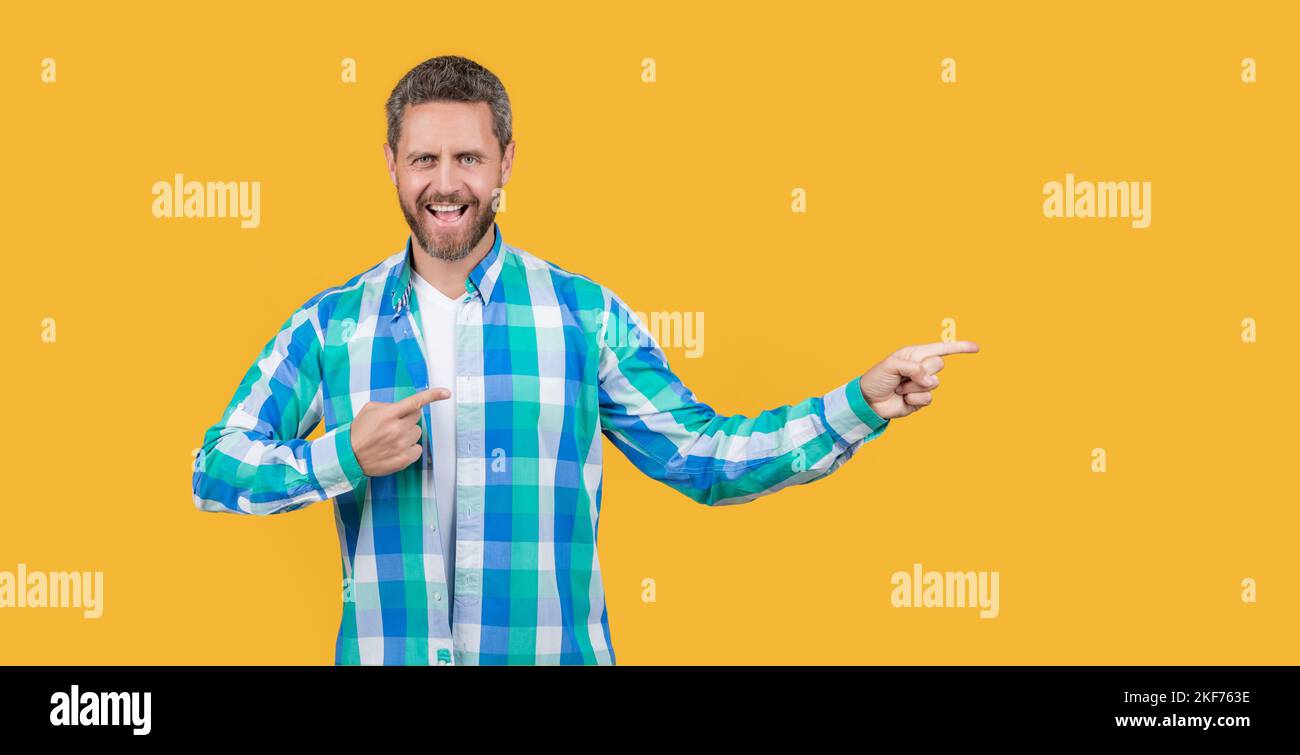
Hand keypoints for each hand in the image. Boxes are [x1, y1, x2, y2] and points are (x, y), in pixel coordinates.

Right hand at [349, 386, 449, 475]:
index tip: (446, 393)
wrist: (349, 457)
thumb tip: (404, 407)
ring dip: (409, 434)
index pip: (415, 402)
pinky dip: (411, 449)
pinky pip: (418, 449)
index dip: (433, 396)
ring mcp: (401, 445)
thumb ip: (388, 406)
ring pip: (418, 433)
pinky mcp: (404, 459)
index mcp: (388, 414)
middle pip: (417, 418)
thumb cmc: (359, 433)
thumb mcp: (369, 410)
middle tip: (394, 426)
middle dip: (408, 419)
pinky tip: (398, 449)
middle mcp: (397, 429)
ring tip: (392, 439)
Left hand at [859, 341, 979, 419]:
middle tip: (903, 376)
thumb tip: (930, 380)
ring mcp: (923, 385)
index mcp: (916, 354)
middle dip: (921, 370)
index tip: (976, 348)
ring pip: (934, 384)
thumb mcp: (892, 365)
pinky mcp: (921, 400)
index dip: (960, 348)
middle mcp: (922, 368)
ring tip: (900, 387)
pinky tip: (903, 398)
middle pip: (939, 365)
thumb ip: (913, 367)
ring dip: (913, 386)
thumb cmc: (878, 378)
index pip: (942, 349)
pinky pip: (928, 399)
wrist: (869, 400)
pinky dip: (913, 398)